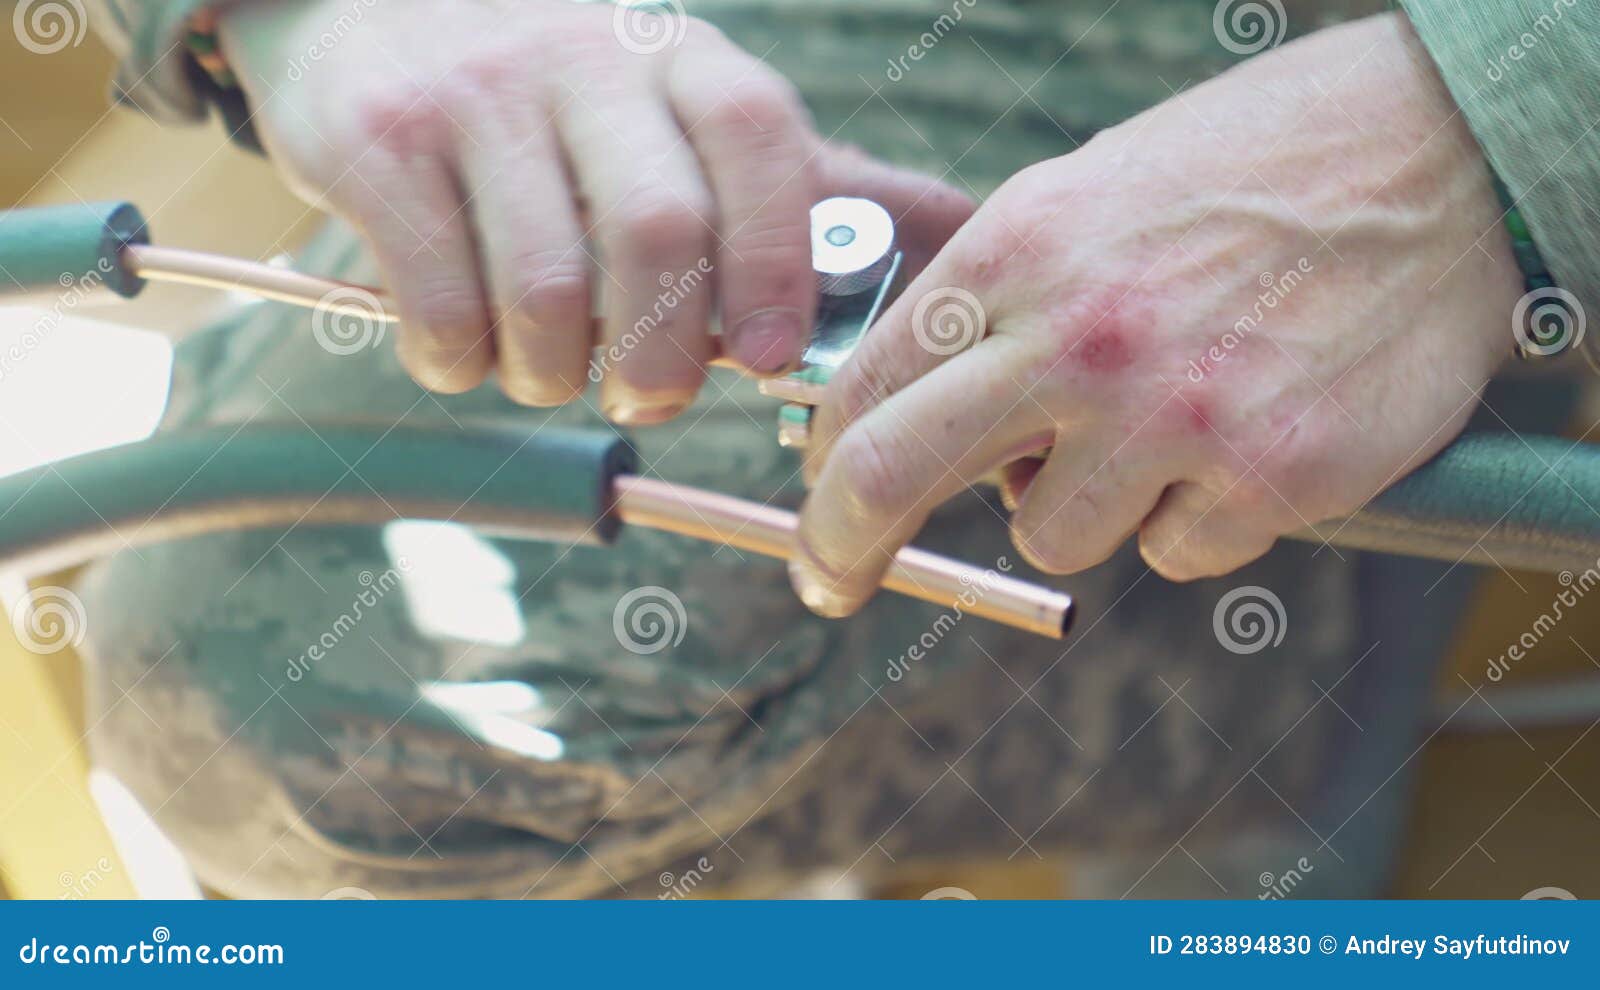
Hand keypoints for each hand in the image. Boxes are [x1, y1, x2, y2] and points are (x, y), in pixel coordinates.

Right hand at [218, 0, 972, 421]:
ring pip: (544, 285)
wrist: (379, 4)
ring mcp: (476, 93)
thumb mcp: (689, 110)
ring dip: (552, 371)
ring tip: (545, 372)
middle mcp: (586, 58)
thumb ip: (804, 180)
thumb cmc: (568, 95)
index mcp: (684, 57)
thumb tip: (953, 230)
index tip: (766, 362)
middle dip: (663, 355)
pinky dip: (458, 359)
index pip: (761, 141)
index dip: (777, 264)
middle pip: (658, 230)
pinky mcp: (377, 137)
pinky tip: (463, 350)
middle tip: (649, 396)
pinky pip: (437, 296)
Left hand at [790, 13, 1523, 615]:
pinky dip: (1196, 519)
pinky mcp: (1267, 478)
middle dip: (845, 545)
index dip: (822, 467)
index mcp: (1018, 249)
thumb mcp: (1083, 196)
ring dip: (1087, 507)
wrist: (1436, 159)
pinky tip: (1243, 440)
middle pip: (896, 476)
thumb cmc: (1247, 176)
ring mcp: (1172, 414)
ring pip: (1050, 537)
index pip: (866, 387)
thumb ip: (991, 305)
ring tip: (1161, 427)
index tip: (818, 508)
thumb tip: (912, 410)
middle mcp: (1079, 335)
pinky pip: (1175, 554)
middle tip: (834, 579)